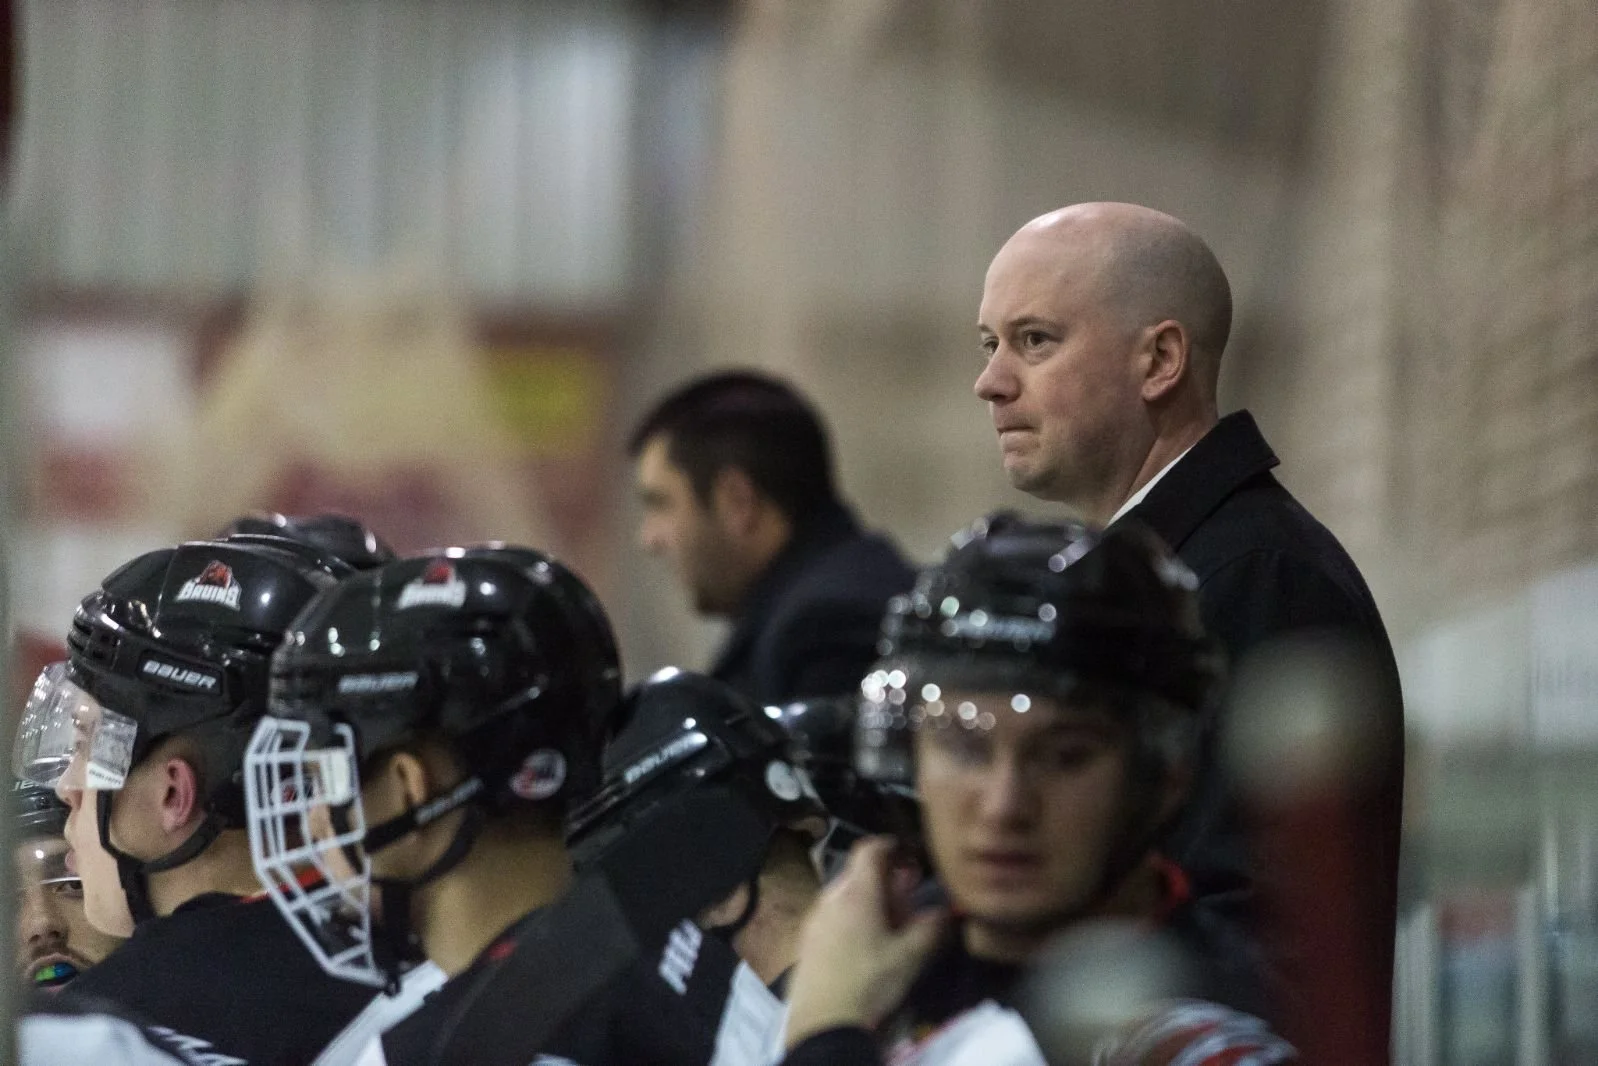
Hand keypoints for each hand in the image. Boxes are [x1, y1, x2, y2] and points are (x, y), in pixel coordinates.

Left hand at [783, 836, 947, 1048]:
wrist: (822, 1022)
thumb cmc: (869, 982)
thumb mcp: (909, 957)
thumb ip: (930, 929)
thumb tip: (947, 912)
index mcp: (856, 893)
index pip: (869, 850)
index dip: (889, 846)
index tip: (907, 855)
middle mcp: (830, 898)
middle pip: (859, 875)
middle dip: (885, 882)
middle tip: (907, 902)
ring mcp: (814, 919)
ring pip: (845, 896)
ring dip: (868, 902)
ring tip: (888, 928)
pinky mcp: (806, 941)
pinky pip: (833, 916)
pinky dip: (852, 918)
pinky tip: (864, 946)